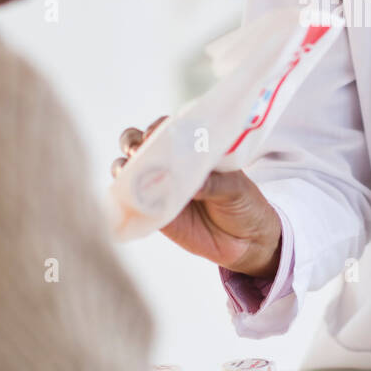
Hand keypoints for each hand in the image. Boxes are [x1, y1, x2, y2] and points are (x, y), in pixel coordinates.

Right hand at [112, 120, 282, 275]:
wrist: (248, 242)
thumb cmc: (245, 204)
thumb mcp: (236, 188)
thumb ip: (215, 184)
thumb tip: (193, 184)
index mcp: (193, 149)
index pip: (168, 130)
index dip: (157, 128)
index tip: (154, 133)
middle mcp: (172, 165)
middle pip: (139, 145)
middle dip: (131, 142)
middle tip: (136, 150)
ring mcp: (160, 189)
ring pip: (129, 171)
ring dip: (122, 167)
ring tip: (127, 172)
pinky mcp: (154, 214)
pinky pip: (131, 203)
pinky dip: (122, 198)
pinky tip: (122, 197)